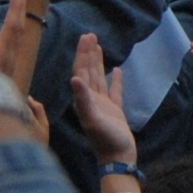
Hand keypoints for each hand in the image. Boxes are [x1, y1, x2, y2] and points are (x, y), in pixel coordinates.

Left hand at [65, 33, 137, 167]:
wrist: (118, 157)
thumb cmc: (105, 140)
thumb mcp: (93, 119)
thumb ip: (84, 99)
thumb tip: (74, 78)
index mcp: (83, 100)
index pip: (81, 72)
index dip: (82, 55)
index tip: (85, 39)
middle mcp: (90, 100)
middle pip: (87, 71)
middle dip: (88, 53)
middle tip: (90, 35)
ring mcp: (102, 105)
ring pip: (98, 78)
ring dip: (97, 62)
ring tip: (98, 46)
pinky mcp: (114, 110)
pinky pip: (114, 91)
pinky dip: (115, 79)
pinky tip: (117, 70)